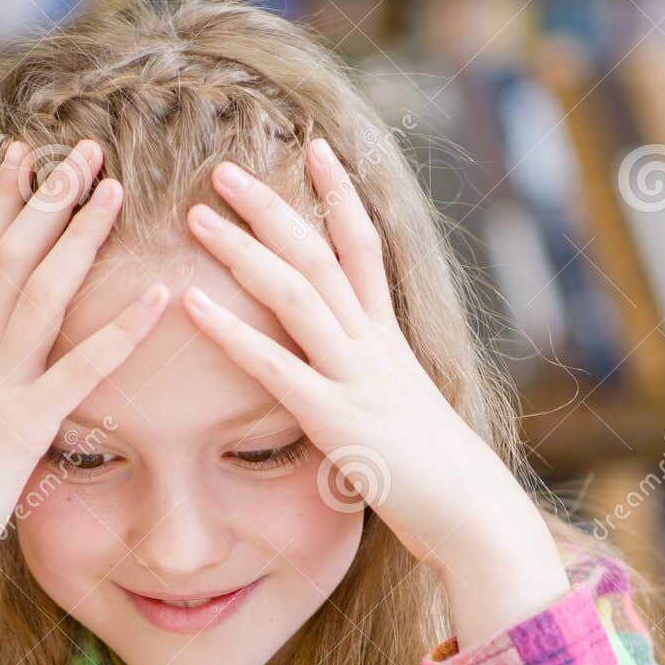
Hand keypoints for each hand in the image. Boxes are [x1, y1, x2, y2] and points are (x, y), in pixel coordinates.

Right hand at [0, 139, 168, 659]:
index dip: (5, 200)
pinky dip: (120, 332)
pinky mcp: (18, 430)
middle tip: (83, 142)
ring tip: (113, 185)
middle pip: (10, 255)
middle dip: (46, 195)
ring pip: (38, 293)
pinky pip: (76, 372)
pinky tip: (159, 298)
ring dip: (78, 236)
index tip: (26, 149)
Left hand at [179, 139, 568, 641]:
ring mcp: (356, 378)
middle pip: (320, 254)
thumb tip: (357, 390)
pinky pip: (274, 366)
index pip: (365, 247)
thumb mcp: (405, 419)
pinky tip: (190, 305)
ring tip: (197, 216)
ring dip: (243, 249)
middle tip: (222, 169)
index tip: (315, 148)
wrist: (475, 516)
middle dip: (272, 206)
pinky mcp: (336, 419)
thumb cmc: (440, 480)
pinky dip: (230, 332)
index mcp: (390, 342)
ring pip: (297, 293)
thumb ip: (375, 392)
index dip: (340, 195)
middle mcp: (374, 346)